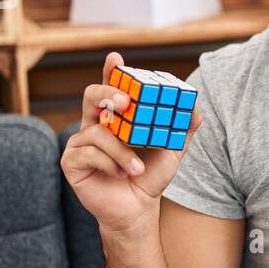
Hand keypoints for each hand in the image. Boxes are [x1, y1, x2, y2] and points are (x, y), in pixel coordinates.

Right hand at [60, 50, 200, 233]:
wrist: (139, 208)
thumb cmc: (151, 175)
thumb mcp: (172, 149)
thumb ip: (182, 127)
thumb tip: (196, 105)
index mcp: (117, 117)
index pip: (112, 88)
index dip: (111, 72)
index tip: (116, 59)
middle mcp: (95, 125)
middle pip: (91, 96)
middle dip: (107, 93)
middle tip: (124, 100)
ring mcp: (81, 142)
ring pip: (96, 131)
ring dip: (121, 150)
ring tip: (137, 169)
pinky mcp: (71, 161)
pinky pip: (87, 153)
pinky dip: (109, 163)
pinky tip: (120, 175)